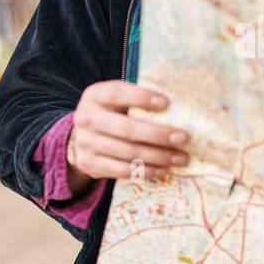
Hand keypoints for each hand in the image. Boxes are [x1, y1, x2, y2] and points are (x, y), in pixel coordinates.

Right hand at [69, 80, 189, 185]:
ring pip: (128, 152)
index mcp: (95, 95)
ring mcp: (86, 143)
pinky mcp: (90, 164)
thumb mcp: (116, 101)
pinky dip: (146, 171)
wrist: (80, 139)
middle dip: (158, 134)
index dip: (141, 97)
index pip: (117, 93)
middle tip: (184, 138)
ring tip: (181, 158)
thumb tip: (178, 106)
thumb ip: (137, 100)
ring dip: (159, 156)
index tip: (166, 103)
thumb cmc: (111, 114)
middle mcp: (86, 118)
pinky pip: (122, 170)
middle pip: (127, 128)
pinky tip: (164, 169)